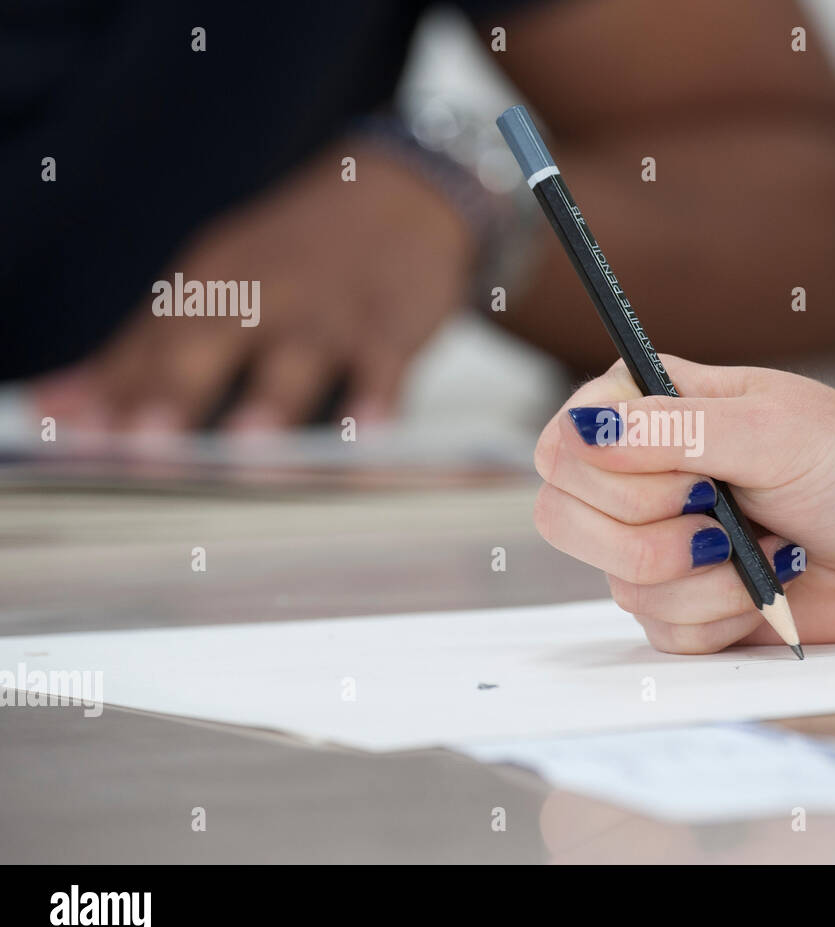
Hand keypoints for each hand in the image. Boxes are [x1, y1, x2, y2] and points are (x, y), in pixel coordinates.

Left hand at [30, 140, 473, 432]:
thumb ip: (137, 353)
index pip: (150, 339)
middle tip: (149, 441)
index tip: (87, 439)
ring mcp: (329, 309)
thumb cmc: (294, 257)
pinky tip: (369, 433)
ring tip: (249, 445)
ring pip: (297, 356)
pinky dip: (378, 398)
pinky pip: (385, 364)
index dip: (118, 389)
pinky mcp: (392, 324)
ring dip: (273, 401)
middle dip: (177, 389)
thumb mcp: (211, 285)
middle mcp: (261, 291)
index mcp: (208, 282)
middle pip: (210, 340)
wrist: (401, 193)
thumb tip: (53, 409)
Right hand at [533, 355, 834, 651]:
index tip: (684, 474)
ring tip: (767, 545)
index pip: (561, 445)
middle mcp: (643, 478)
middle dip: (655, 531)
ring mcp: (661, 546)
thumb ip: (673, 430)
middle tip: (722, 510)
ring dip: (708, 576)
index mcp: (651, 411)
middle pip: (566, 520)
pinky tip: (772, 584)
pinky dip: (726, 614)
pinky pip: (664, 632)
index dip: (606, 474)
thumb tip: (585, 430)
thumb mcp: (771, 429)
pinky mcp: (689, 607)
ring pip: (619, 584)